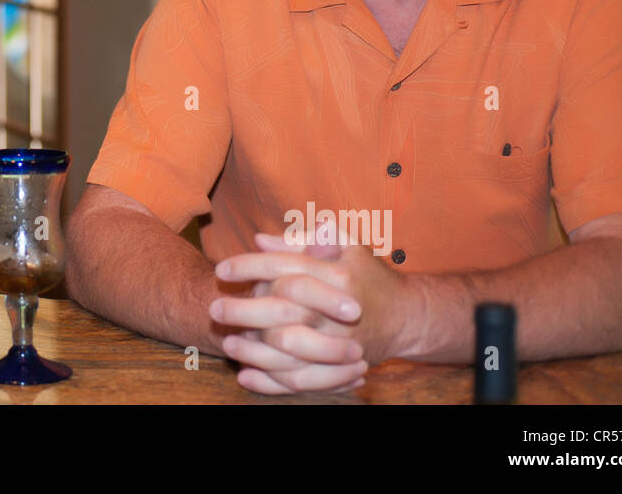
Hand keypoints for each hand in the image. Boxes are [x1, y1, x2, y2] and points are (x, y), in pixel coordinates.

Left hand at [209, 236, 369, 394]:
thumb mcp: (346, 245)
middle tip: (214, 310)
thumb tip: (260, 240)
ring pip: (289, 351)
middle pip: (282, 312)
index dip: (250, 266)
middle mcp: (338, 310)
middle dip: (243, 311)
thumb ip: (304, 239)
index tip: (221, 269)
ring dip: (253, 351)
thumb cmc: (368, 275)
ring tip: (228, 344)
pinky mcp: (340, 369)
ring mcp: (340, 344)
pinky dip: (271, 383)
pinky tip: (245, 376)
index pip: (285, 269)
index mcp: (337, 275)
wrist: (407, 316)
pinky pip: (301, 381)